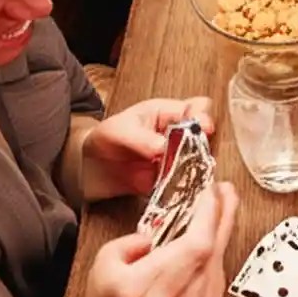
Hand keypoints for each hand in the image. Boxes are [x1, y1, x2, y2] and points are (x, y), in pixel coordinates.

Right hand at [80, 182, 238, 296]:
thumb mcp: (104, 260)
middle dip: (222, 216)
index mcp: (138, 289)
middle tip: (225, 190)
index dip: (207, 217)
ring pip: (217, 261)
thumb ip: (130, 241)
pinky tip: (209, 239)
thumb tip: (161, 230)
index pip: (191, 248)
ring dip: (221, 231)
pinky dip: (216, 252)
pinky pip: (218, 274)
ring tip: (221, 207)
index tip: (210, 193)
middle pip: (210, 253)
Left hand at [82, 97, 214, 200]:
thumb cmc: (105, 139)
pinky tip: (175, 188)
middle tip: (192, 156)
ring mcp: (178, 158)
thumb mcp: (118, 131)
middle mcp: (179, 135)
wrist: (91, 169)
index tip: (203, 129)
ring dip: (194, 169)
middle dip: (203, 147)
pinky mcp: (173, 180)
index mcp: (168, 113)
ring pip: (201, 162)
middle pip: (206, 137)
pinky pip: (187, 184)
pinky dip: (185, 187)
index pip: (198, 108)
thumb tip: (162, 147)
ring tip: (178, 173)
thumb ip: (140, 138)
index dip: (203, 117)